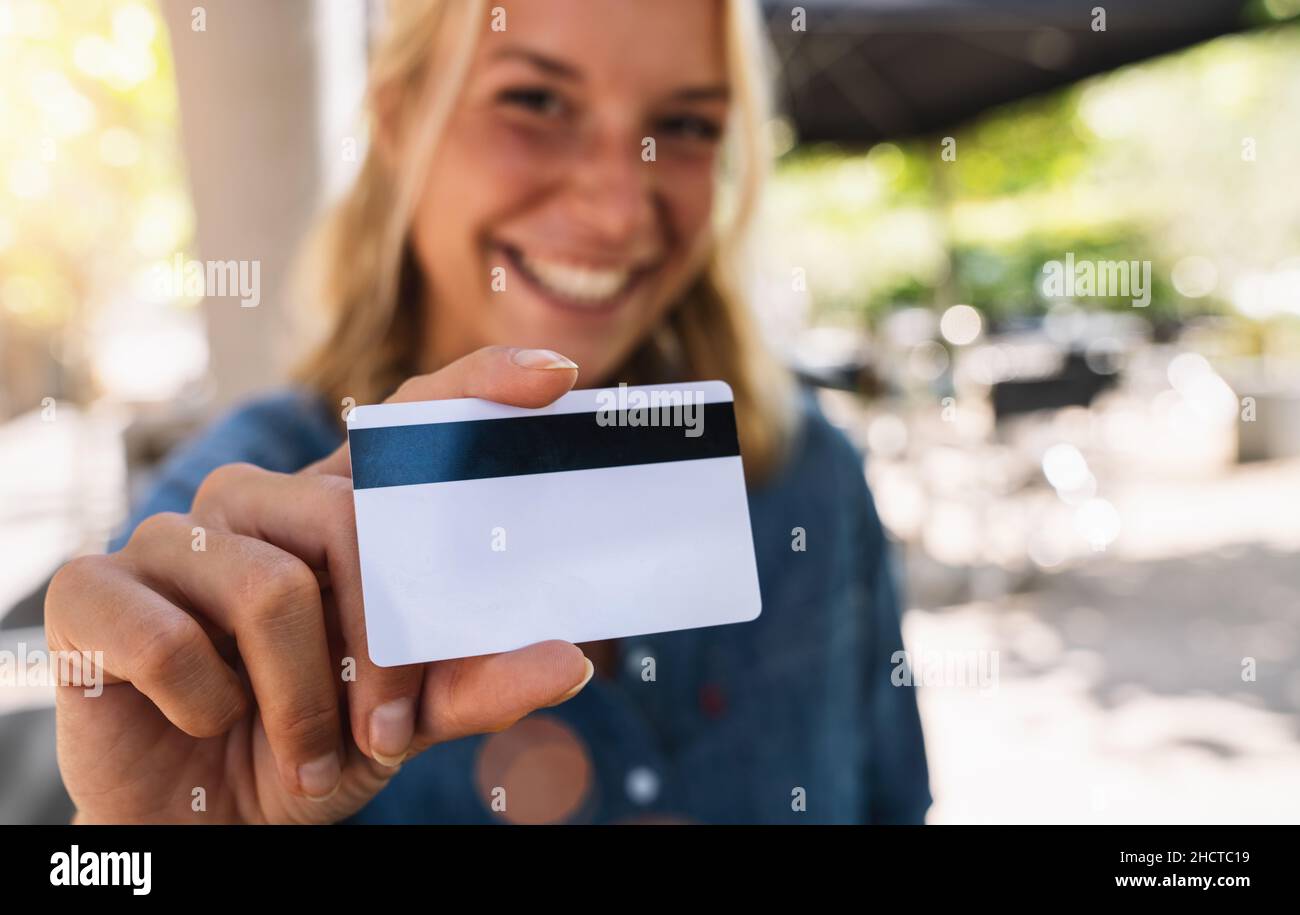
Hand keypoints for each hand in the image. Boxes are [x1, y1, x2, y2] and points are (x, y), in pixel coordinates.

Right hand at [48, 346, 593, 823]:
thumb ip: (477, 685)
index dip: (474, 387)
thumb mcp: (405, 722)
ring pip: (267, 587)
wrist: (201, 823)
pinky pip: (168, 635)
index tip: (554, 375)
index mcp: (335, 517)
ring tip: (300, 749)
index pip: (404, 423)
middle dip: (381, 644)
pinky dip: (202, 702)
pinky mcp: (93, 589)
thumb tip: (570, 659)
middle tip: (387, 731)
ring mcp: (171, 540)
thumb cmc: (309, 746)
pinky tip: (200, 720)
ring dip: (298, 699)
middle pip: (344, 517)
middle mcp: (257, 507)